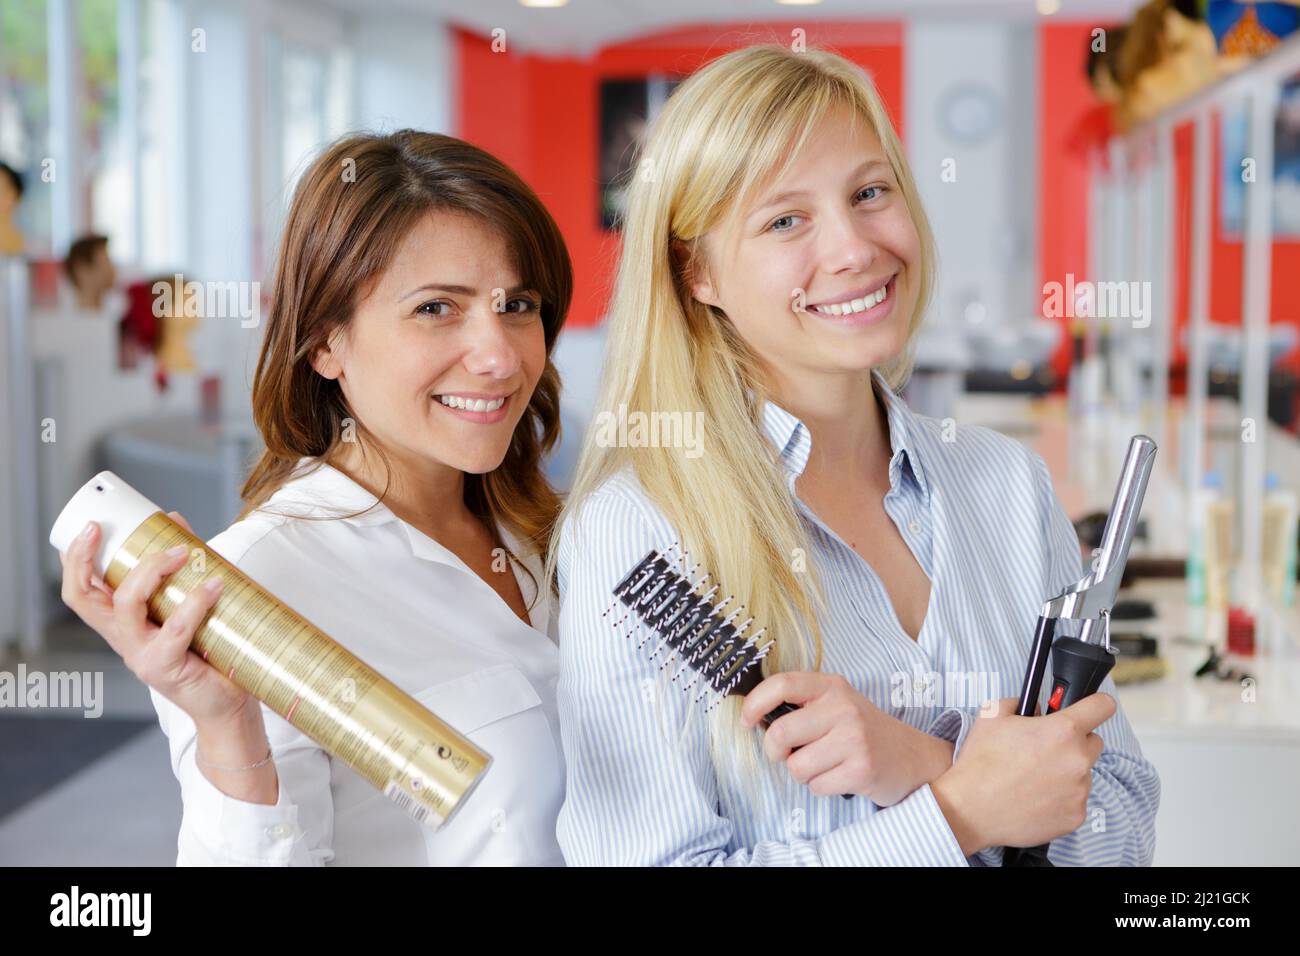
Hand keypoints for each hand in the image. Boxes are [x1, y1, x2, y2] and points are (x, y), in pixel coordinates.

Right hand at [58, 515, 252, 726]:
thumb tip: (174, 521)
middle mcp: (122, 638)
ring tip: (184, 552)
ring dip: (152, 571)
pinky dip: (195, 602)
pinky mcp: (164, 667)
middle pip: (85, 598)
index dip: (76, 560)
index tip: (92, 527)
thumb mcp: (189, 603)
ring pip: (126, 606)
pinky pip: (174, 629)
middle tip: (121, 532)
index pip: (81, 591)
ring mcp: (140, 654)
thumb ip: (180, 565)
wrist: (228, 702)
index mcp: (121, 622)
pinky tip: (216, 585)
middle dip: (92, 560)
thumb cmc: (210, 650)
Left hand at [740, 671, 950, 805]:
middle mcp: (843, 708)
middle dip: (775, 751)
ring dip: (803, 773)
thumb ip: (801, 705)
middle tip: (787, 754)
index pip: (782, 684)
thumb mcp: (836, 705)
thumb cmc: (862, 732)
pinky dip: (821, 787)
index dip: (755, 702)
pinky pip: (816, 786)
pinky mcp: (862, 769)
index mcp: (832, 686)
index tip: (746, 720)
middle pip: (781, 732)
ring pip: (796, 766)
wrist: (912, 757)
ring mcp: (854, 739)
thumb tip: (753, 717)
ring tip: (824, 764)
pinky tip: (839, 776)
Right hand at [931, 694, 1113, 855]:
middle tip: (1044, 749)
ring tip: (1032, 778)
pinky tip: (1034, 797)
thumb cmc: (980, 763)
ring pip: (1083, 773)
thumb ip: (1021, 702)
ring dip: (1065, 772)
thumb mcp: (992, 715)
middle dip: (1074, 742)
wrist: (969, 809)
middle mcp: (1077, 760)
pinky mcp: (1075, 816)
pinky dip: (1060, 798)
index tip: (1093, 708)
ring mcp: (1079, 791)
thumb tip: (1036, 708)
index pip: (1102, 707)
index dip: (1096, 704)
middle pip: (1094, 742)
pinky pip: (1075, 800)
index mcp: (1062, 730)